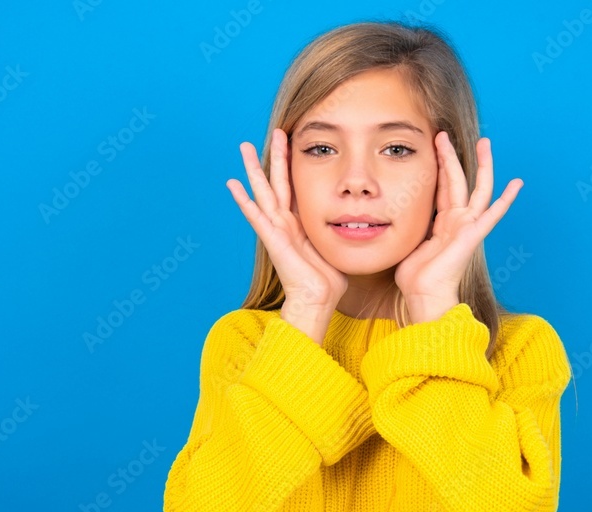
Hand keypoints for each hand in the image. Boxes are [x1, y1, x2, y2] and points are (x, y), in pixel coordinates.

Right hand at [226, 128, 348, 309]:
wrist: (317, 301)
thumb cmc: (328, 280)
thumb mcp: (336, 245)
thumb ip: (339, 229)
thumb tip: (359, 218)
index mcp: (300, 223)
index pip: (295, 186)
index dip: (293, 164)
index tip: (294, 141)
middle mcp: (285, 223)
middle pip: (278, 182)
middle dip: (275, 156)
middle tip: (274, 130)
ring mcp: (276, 231)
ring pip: (264, 192)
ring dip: (254, 169)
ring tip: (244, 148)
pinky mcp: (273, 241)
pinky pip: (257, 217)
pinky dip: (244, 201)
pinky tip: (232, 185)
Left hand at [394, 132, 522, 312]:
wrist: (424, 296)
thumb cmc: (414, 278)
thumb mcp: (409, 243)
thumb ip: (411, 226)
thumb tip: (393, 213)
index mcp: (443, 223)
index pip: (443, 188)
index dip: (440, 167)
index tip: (435, 146)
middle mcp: (458, 222)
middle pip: (458, 181)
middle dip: (451, 156)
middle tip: (444, 134)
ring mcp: (467, 227)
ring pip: (476, 188)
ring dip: (481, 165)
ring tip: (485, 142)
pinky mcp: (473, 235)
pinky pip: (492, 213)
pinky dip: (506, 199)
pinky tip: (518, 183)